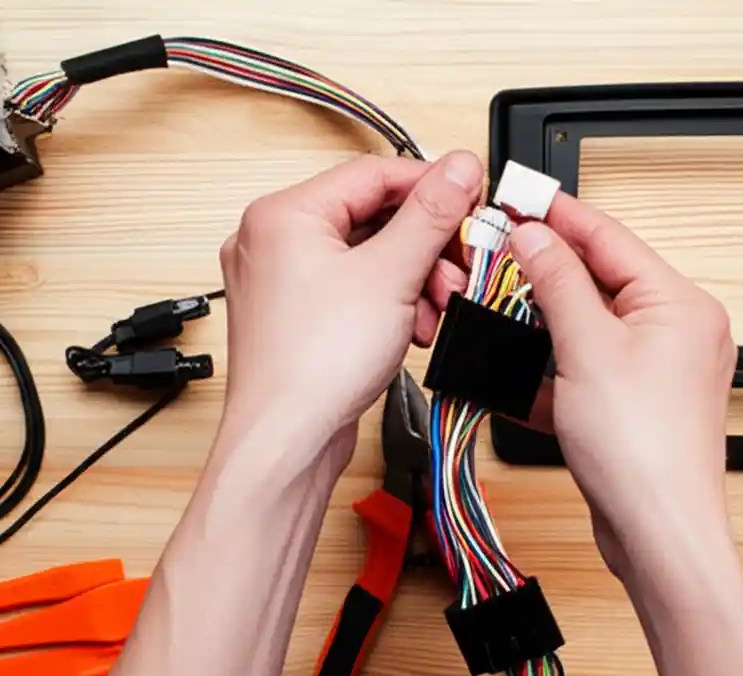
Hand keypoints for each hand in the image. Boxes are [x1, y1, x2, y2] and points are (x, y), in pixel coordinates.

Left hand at [218, 152, 480, 467]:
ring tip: (435, 307)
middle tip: (458, 266)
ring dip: (413, 278)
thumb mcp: (393, 274)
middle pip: (372, 217)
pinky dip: (389, 302)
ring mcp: (280, 281)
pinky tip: (412, 327)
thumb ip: (431, 214)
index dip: (431, 186)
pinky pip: (353, 289)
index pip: (374, 173)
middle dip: (425, 247)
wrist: (287, 441)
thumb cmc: (314, 365)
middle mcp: (272, 240)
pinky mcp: (294, 316)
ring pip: (366, 256)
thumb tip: (459, 168)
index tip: (470, 201)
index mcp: (283, 214)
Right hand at [507, 194, 736, 571]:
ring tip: (499, 316)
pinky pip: (587, 372)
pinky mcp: (634, 407)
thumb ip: (556, 283)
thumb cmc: (646, 452)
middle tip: (498, 255)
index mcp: (680, 304)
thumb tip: (534, 237)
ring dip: (542, 326)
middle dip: (543, 273)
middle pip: (598, 281)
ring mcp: (656, 372)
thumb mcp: (586, 348)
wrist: (659, 534)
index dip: (559, 215)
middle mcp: (677, 332)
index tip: (520, 198)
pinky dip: (552, 373)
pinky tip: (516, 379)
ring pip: (587, 330)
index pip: (610, 238)